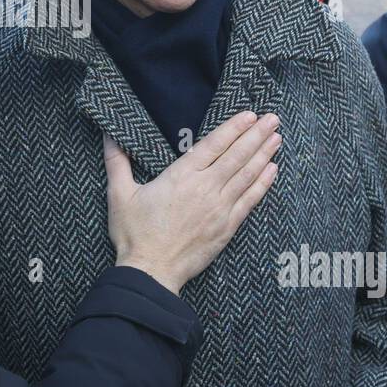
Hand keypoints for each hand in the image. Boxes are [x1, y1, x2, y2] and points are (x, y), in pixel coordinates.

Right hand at [105, 111, 280, 295]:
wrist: (151, 271)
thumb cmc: (134, 234)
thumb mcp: (119, 194)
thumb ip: (117, 161)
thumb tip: (110, 134)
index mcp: (181, 176)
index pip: (213, 144)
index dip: (233, 128)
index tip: (249, 115)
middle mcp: (205, 188)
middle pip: (237, 155)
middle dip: (256, 135)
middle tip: (272, 118)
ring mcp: (219, 208)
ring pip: (247, 175)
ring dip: (264, 154)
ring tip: (277, 137)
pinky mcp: (227, 227)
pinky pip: (250, 200)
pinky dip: (263, 183)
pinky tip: (272, 170)